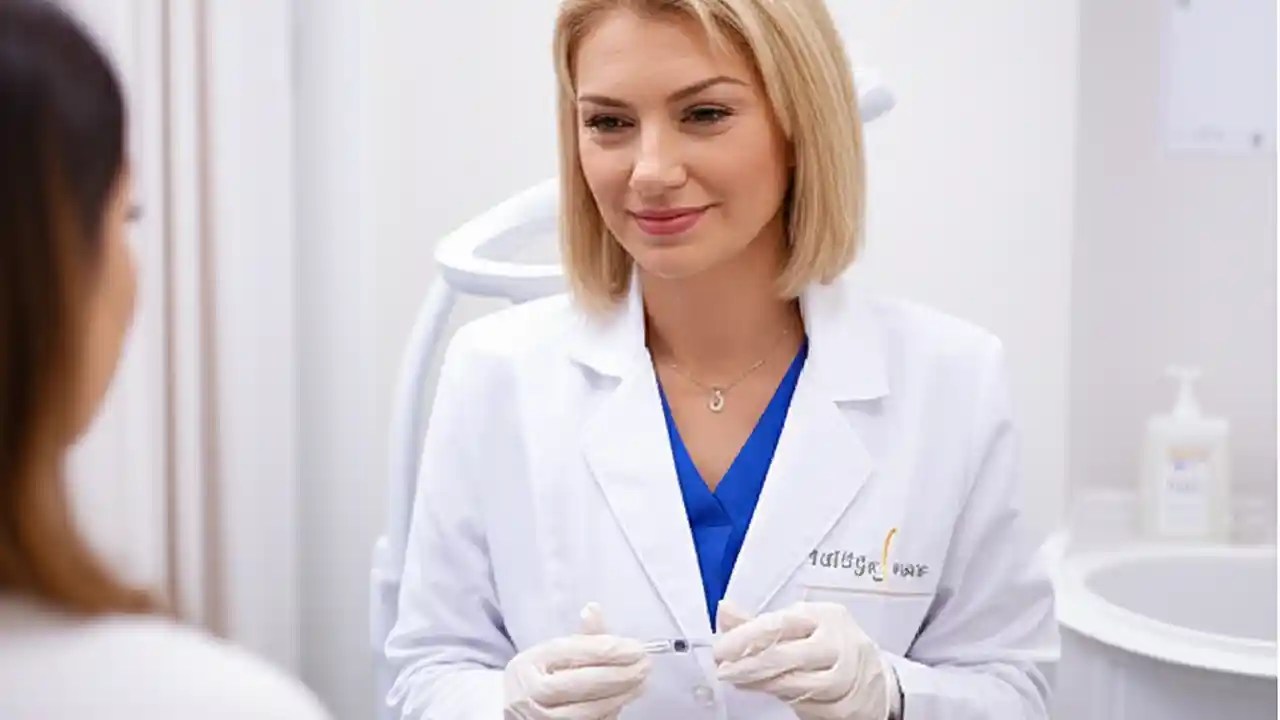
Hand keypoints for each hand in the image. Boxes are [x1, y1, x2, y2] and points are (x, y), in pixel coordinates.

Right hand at [504, 603, 650, 719]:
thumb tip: (594, 610)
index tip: (636, 648)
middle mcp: (530, 692)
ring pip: (587, 709)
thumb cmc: (539, 676)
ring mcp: (539, 717)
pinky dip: (610, 711)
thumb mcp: (552, 653)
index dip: (608, 650)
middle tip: (645, 665)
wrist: (515, 708)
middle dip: (619, 674)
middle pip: (581, 683)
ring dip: (620, 695)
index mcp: (529, 662)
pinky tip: (624, 699)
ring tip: (641, 683)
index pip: (572, 652)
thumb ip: (580, 637)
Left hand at [713, 600, 889, 719]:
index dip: (747, 637)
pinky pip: (807, 706)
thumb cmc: (830, 645)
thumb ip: (761, 623)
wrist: (875, 678)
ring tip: (741, 681)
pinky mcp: (847, 706)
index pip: (780, 624)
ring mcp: (846, 676)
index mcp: (824, 616)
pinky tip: (770, 692)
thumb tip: (724, 610)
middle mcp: (838, 643)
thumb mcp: (801, 626)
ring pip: (794, 685)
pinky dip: (785, 700)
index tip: (722, 648)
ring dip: (762, 685)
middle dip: (748, 666)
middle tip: (724, 671)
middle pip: (786, 657)